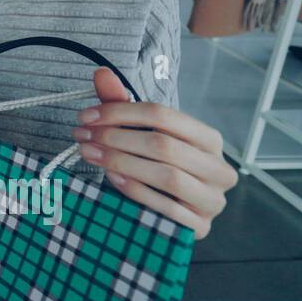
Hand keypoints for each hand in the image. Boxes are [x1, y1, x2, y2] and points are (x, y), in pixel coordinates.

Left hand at [73, 67, 238, 238]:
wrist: (171, 209)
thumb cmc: (154, 164)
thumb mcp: (138, 132)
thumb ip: (121, 103)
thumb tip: (101, 72)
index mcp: (209, 138)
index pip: (164, 115)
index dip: (120, 112)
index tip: (86, 116)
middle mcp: (219, 168)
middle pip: (164, 146)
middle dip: (116, 139)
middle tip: (82, 137)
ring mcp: (213, 200)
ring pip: (168, 177)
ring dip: (122, 164)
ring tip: (91, 155)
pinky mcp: (201, 228)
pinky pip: (168, 209)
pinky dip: (137, 192)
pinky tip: (112, 179)